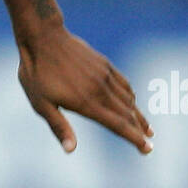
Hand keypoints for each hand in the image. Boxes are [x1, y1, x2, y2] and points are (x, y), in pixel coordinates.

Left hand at [17, 25, 152, 154]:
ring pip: (128, 99)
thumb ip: (59, 126)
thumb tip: (71, 150)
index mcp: (86, 103)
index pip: (118, 125)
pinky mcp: (104, 64)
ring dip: (138, 115)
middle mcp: (100, 90)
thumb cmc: (37, 73)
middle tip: (150, 145)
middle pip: (127, 114)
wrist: (44, 37)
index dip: (134, 138)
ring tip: (147, 128)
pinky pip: (123, 83)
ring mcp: (104, 75)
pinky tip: (133, 101)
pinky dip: (131, 96)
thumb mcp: (41, 104)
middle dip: (139, 131)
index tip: (148, 148)